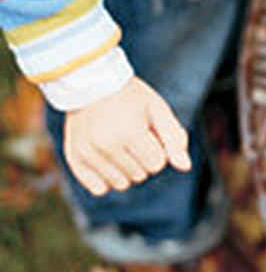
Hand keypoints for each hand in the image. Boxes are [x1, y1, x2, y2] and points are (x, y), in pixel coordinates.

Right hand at [64, 76, 191, 194]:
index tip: (150, 132)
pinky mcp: (74, 159)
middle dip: (143, 159)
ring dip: (126, 170)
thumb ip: (174, 138)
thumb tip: (186, 167)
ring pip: (120, 185)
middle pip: (140, 176)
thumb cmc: (131, 96)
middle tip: (133, 133)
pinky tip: (107, 157)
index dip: (158, 149)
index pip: (157, 164)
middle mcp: (105, 145)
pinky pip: (98, 189)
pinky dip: (106, 179)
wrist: (91, 81)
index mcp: (130, 132)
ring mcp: (87, 153)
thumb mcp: (157, 109)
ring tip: (120, 143)